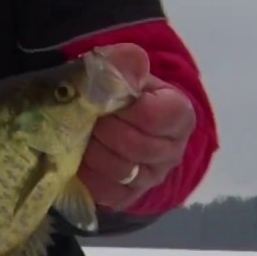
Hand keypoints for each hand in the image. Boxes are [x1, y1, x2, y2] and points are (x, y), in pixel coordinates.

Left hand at [79, 43, 195, 210]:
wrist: (103, 117)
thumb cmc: (111, 91)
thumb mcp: (115, 71)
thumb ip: (121, 64)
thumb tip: (131, 59)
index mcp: (178, 114)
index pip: (157, 117)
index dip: (125, 108)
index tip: (104, 99)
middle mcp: (172, 150)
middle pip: (136, 147)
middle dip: (103, 129)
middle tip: (86, 116)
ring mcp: (150, 177)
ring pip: (120, 172)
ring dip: (92, 150)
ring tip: (79, 134)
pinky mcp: (126, 196)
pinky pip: (106, 193)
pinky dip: (86, 174)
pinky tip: (78, 157)